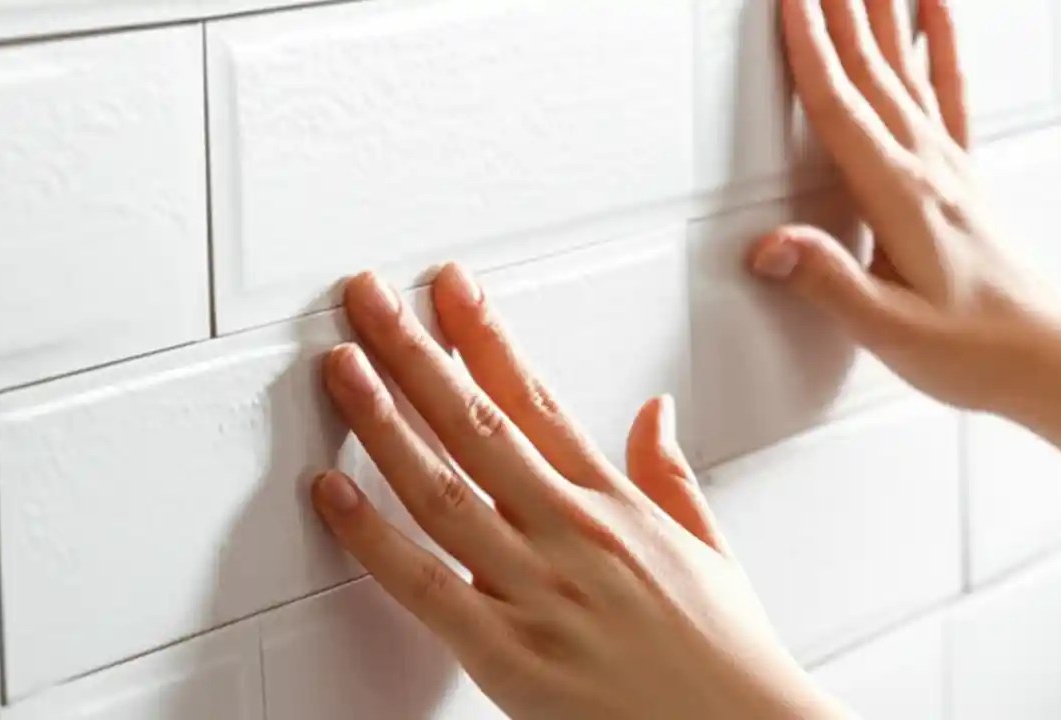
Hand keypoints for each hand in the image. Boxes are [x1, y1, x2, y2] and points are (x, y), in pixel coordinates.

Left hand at [310, 266, 846, 719]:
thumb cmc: (728, 659)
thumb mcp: (712, 550)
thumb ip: (671, 474)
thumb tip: (655, 411)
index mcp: (615, 504)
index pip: (536, 397)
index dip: (485, 335)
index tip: (450, 288)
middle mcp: (571, 531)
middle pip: (476, 421)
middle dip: (415, 350)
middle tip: (368, 297)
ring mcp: (537, 589)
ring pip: (442, 486)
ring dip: (383, 419)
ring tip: (343, 366)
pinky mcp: (508, 654)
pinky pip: (425, 584)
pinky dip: (371, 536)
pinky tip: (332, 491)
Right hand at [749, 0, 1060, 414]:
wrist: (1047, 359)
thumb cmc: (973, 348)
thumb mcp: (889, 329)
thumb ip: (828, 281)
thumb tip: (770, 245)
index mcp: (901, 197)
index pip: (841, 108)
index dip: (809, 51)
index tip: (790, 3)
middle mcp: (927, 169)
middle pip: (871, 72)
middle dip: (838, 13)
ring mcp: (948, 167)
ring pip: (905, 69)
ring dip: (880, 16)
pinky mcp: (961, 177)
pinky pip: (949, 90)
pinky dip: (942, 43)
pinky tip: (937, 11)